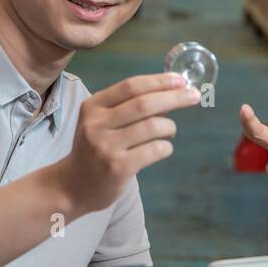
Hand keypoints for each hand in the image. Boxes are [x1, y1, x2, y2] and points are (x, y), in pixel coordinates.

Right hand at [53, 73, 199, 216]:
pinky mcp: (117, 168)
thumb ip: (127, 108)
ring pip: (153, 127)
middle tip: (194, 96)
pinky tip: (163, 149)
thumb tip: (170, 93)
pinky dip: (165, 147)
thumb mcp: (100, 122)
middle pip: (144, 104)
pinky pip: (154, 150)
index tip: (181, 80)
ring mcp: (105, 147)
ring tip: (170, 131)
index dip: (159, 81)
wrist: (72, 186)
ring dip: (170, 127)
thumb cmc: (94, 149)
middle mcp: (96, 124)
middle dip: (174, 97)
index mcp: (92, 107)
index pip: (131, 86)